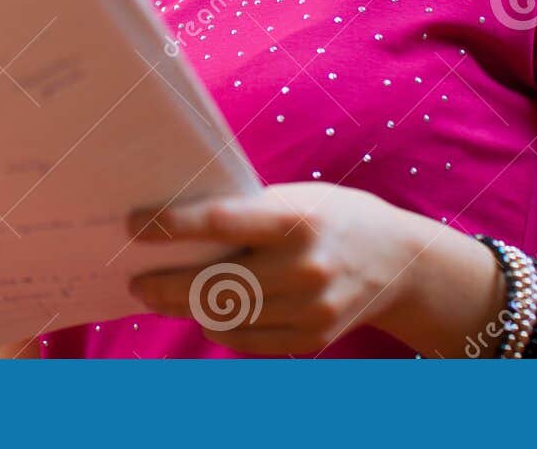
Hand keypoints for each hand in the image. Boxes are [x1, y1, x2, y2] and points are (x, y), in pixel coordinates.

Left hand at [124, 183, 412, 354]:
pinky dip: (221, 327)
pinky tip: (204, 315)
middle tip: (135, 282)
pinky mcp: (312, 338)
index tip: (134, 226)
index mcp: (297, 219)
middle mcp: (305, 267)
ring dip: (185, 308)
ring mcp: (310, 309)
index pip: (220, 222)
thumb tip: (180, 221)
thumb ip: (249, 210)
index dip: (172, 225)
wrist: (402, 262)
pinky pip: (250, 340)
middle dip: (165, 285)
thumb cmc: (335, 216)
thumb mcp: (298, 197)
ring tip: (158, 296)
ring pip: (227, 316)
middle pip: (215, 282)